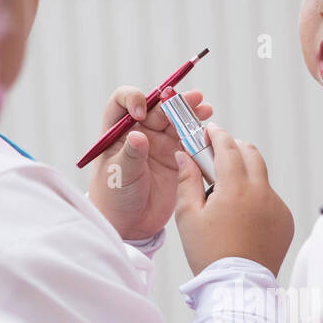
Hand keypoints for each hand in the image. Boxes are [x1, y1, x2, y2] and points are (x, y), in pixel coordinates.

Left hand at [87, 85, 212, 240]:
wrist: (130, 224)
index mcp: (117, 131)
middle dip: (174, 102)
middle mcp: (140, 132)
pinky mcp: (176, 158)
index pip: (124, 102)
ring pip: (177, 122)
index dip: (134, 99)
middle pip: (158, 109)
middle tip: (192, 99)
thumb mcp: (120, 175)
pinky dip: (200, 135)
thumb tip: (138, 136)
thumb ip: (130, 155)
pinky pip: (190, 142)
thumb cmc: (114, 198)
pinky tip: (209, 131)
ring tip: (205, 108)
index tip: (142, 112)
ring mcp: (159, 145)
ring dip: (191, 113)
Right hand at [175, 124, 293, 276]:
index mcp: (236, 189)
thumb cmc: (209, 255)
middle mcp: (262, 193)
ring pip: (261, 178)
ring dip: (245, 175)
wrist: (238, 287)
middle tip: (217, 154)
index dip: (216, 135)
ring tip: (226, 194)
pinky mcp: (285, 221)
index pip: (228, 147)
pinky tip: (241, 216)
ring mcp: (277, 207)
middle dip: (234, 148)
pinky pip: (270, 200)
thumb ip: (187, 180)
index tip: (208, 131)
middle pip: (251, 154)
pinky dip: (256, 198)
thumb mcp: (188, 216)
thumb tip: (184, 156)